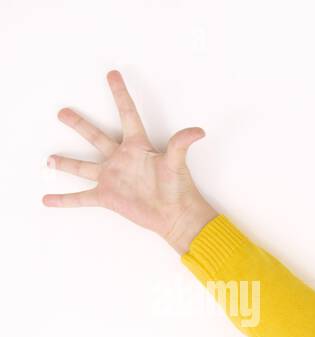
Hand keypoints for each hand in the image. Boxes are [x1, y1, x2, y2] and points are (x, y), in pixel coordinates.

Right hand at [44, 69, 216, 253]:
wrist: (177, 216)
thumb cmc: (180, 188)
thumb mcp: (177, 163)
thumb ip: (180, 144)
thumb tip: (198, 131)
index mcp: (137, 147)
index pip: (127, 115)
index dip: (120, 94)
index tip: (112, 74)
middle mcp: (121, 159)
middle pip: (96, 137)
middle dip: (79, 124)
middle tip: (62, 111)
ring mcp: (113, 178)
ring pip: (83, 167)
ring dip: (66, 163)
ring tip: (49, 159)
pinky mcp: (108, 196)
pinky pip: (81, 197)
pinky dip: (65, 200)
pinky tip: (48, 200)